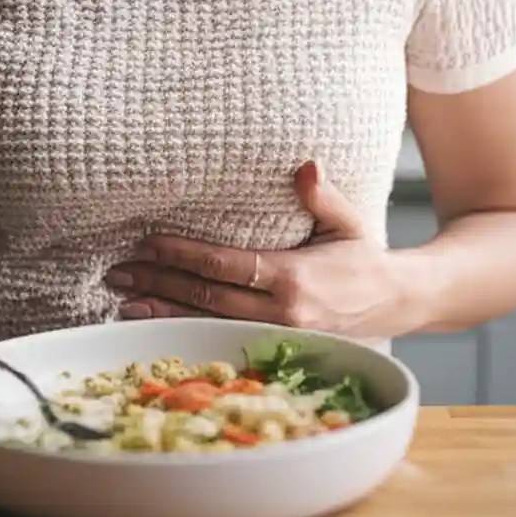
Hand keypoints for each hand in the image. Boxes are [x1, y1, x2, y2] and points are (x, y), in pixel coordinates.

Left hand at [105, 161, 432, 337]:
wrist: (398, 304)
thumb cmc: (366, 259)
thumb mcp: (347, 222)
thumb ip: (321, 196)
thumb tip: (304, 166)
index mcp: (294, 278)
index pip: (224, 266)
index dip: (181, 254)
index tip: (146, 242)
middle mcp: (281, 313)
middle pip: (205, 298)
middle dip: (158, 283)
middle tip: (117, 273)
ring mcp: (275, 337)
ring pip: (206, 325)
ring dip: (162, 312)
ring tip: (123, 301)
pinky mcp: (274, 349)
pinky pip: (219, 339)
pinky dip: (184, 331)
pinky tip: (156, 323)